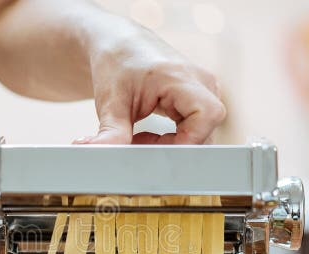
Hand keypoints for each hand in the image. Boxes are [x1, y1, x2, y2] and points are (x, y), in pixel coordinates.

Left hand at [79, 30, 225, 144]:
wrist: (121, 46)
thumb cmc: (117, 66)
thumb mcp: (110, 101)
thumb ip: (111, 132)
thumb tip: (101, 152)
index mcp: (181, 77)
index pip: (207, 114)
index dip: (188, 140)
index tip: (158, 150)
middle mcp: (200, 82)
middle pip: (205, 130)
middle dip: (173, 146)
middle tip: (139, 144)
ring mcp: (204, 91)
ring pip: (201, 133)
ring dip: (171, 144)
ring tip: (141, 138)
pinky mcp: (199, 100)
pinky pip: (195, 130)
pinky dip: (173, 139)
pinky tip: (149, 135)